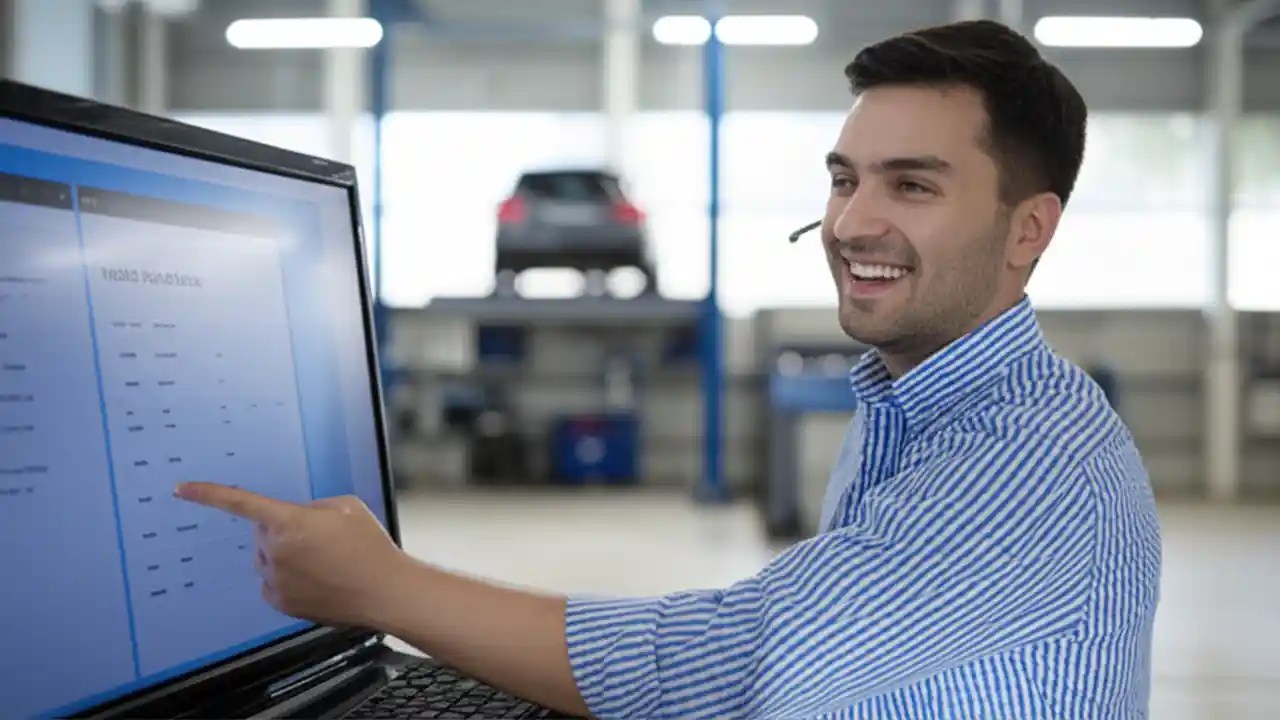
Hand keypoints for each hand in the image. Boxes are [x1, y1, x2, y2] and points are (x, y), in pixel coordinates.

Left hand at [175, 482, 407, 628]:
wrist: (384, 591)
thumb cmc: (369, 546)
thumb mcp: (345, 507)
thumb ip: (311, 508)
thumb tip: (296, 521)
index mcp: (289, 521)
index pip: (239, 502)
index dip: (207, 493)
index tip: (180, 489)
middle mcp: (274, 551)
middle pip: (264, 532)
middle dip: (283, 530)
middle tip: (320, 539)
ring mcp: (275, 580)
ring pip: (268, 557)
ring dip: (285, 554)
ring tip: (325, 562)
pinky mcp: (280, 601)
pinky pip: (272, 581)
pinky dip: (288, 577)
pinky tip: (317, 579)